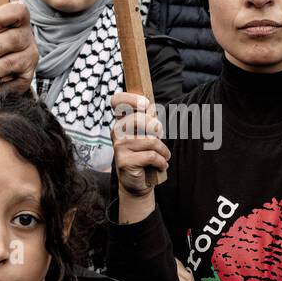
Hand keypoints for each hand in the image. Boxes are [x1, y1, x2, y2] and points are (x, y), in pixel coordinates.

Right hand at [110, 91, 168, 210]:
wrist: (137, 182)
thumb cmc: (145, 155)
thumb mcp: (148, 135)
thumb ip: (149, 120)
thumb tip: (151, 108)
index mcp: (122, 122)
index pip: (117, 101)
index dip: (131, 98)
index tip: (145, 104)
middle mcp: (117, 132)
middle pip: (140, 118)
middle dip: (156, 128)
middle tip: (160, 138)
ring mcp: (119, 146)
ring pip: (150, 140)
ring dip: (163, 150)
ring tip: (164, 156)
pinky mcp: (125, 161)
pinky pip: (151, 156)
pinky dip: (161, 161)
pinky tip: (161, 165)